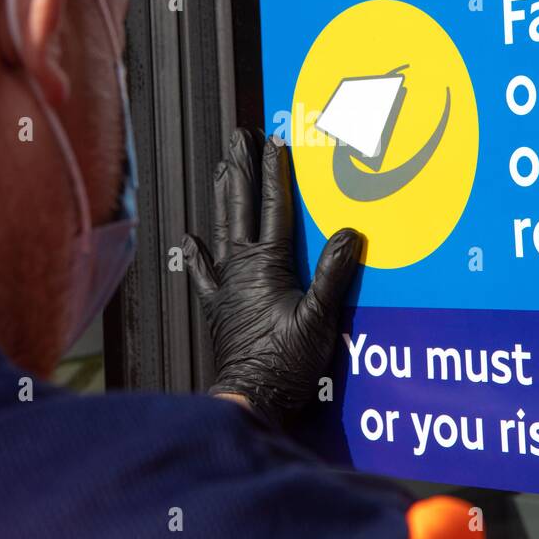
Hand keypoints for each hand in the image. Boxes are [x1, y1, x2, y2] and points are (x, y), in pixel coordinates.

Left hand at [183, 129, 362, 428]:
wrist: (251, 399)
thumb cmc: (285, 365)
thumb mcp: (320, 319)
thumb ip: (333, 275)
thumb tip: (349, 233)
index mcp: (266, 265)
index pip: (273, 208)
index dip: (275, 173)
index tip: (274, 141)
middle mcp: (240, 268)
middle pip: (239, 207)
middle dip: (240, 170)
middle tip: (237, 139)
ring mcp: (225, 286)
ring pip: (222, 228)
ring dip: (221, 196)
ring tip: (219, 168)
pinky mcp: (219, 307)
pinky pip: (204, 273)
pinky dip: (196, 255)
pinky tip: (188, 240)